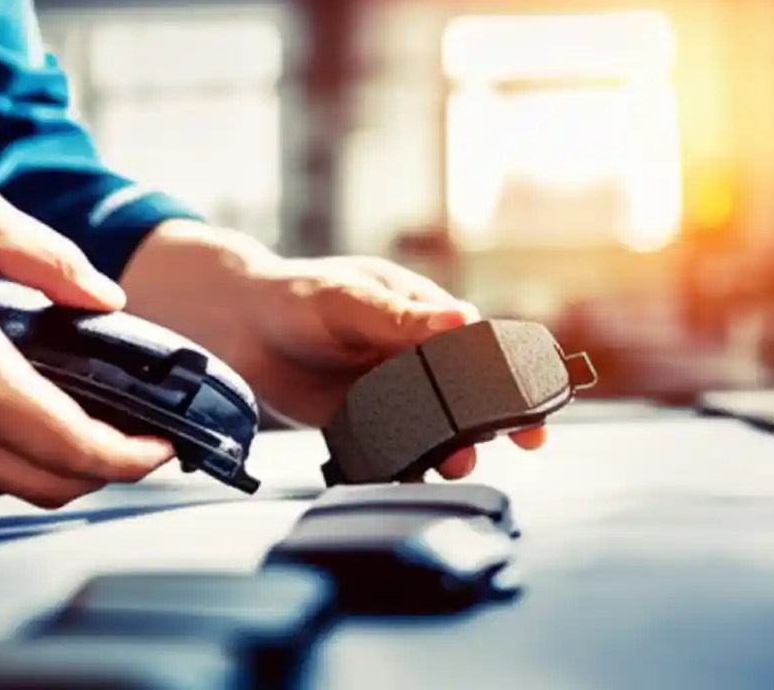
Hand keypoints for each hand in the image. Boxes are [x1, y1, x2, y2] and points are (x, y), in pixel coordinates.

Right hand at [0, 176, 172, 506]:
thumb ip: (52, 259)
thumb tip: (105, 299)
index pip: (76, 449)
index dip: (134, 457)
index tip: (166, 446)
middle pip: (50, 488)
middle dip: (106, 472)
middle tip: (136, 440)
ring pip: (6, 486)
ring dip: (54, 466)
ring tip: (83, 423)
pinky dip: (3, 456)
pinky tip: (14, 415)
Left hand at [120, 221, 546, 479]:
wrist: (234, 328)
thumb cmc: (292, 297)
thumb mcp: (345, 301)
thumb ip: (399, 318)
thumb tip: (462, 319)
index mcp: (421, 314)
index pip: (481, 343)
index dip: (514, 371)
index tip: (538, 397)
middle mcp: (413, 355)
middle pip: (470, 392)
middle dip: (499, 419)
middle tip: (526, 443)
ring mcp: (390, 390)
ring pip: (438, 426)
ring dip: (454, 447)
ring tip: (456, 465)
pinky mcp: (363, 421)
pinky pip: (396, 448)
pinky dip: (407, 465)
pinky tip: (411, 477)